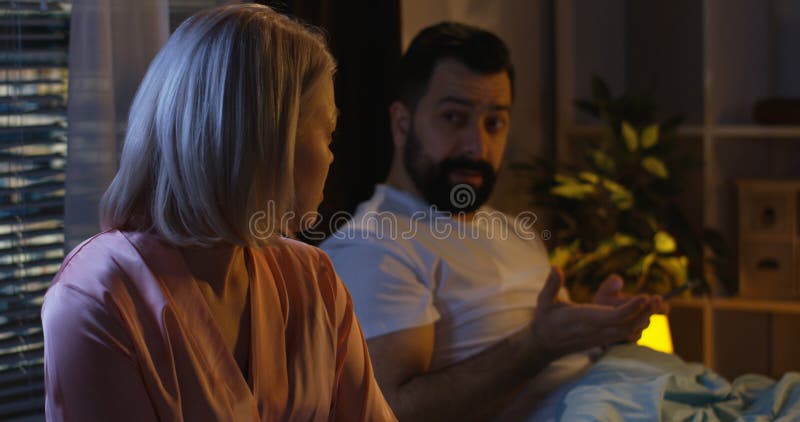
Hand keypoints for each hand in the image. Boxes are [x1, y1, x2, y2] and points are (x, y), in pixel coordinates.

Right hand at [530, 267, 654, 357]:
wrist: (544, 344)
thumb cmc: (545, 319)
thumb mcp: (544, 301)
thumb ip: (551, 284)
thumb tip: (554, 267)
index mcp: (582, 319)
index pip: (612, 317)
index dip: (631, 308)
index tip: (645, 296)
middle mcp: (594, 331)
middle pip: (626, 325)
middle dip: (645, 313)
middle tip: (659, 298)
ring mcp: (600, 338)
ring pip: (629, 331)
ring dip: (644, 318)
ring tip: (657, 303)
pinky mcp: (603, 340)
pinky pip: (625, 334)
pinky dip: (638, 324)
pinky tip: (645, 313)